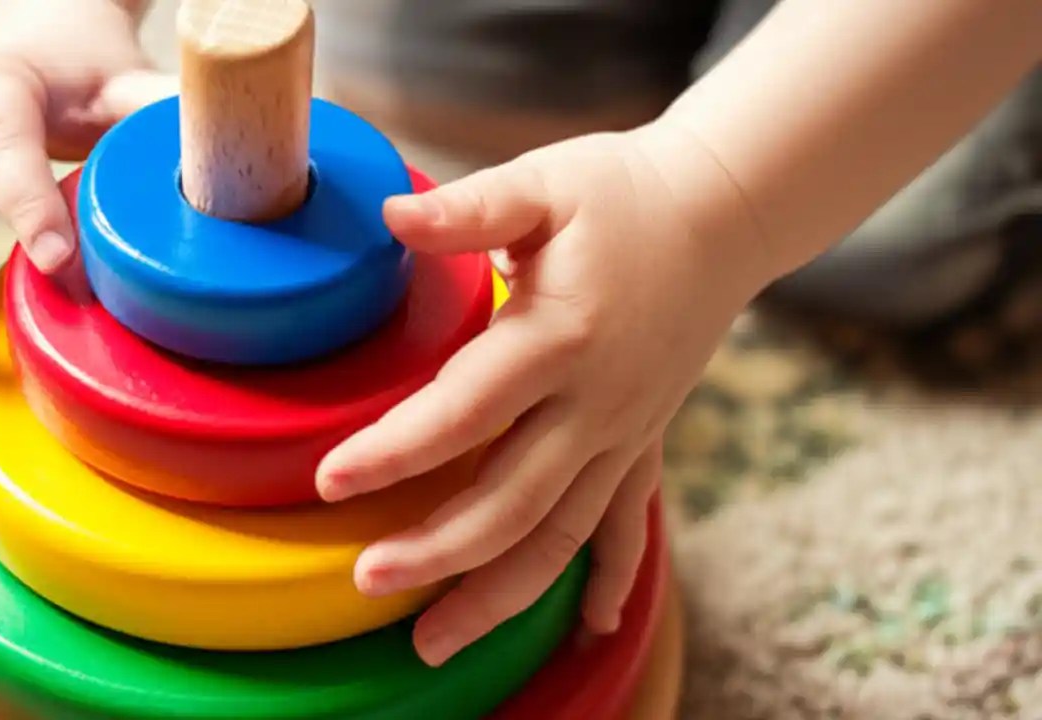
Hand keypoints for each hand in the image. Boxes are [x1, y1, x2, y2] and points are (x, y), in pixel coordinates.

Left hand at [316, 128, 771, 665]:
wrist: (724, 212)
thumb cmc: (621, 194)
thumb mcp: (544, 184)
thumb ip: (469, 209)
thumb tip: (388, 215)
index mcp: (561, 335)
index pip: (467, 409)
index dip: (398, 450)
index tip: (334, 480)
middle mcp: (597, 401)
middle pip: (513, 500)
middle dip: (438, 552)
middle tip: (367, 582)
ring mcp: (626, 431)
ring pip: (563, 534)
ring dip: (501, 594)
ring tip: (435, 642)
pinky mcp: (644, 440)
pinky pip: (627, 523)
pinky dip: (611, 579)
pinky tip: (588, 629)